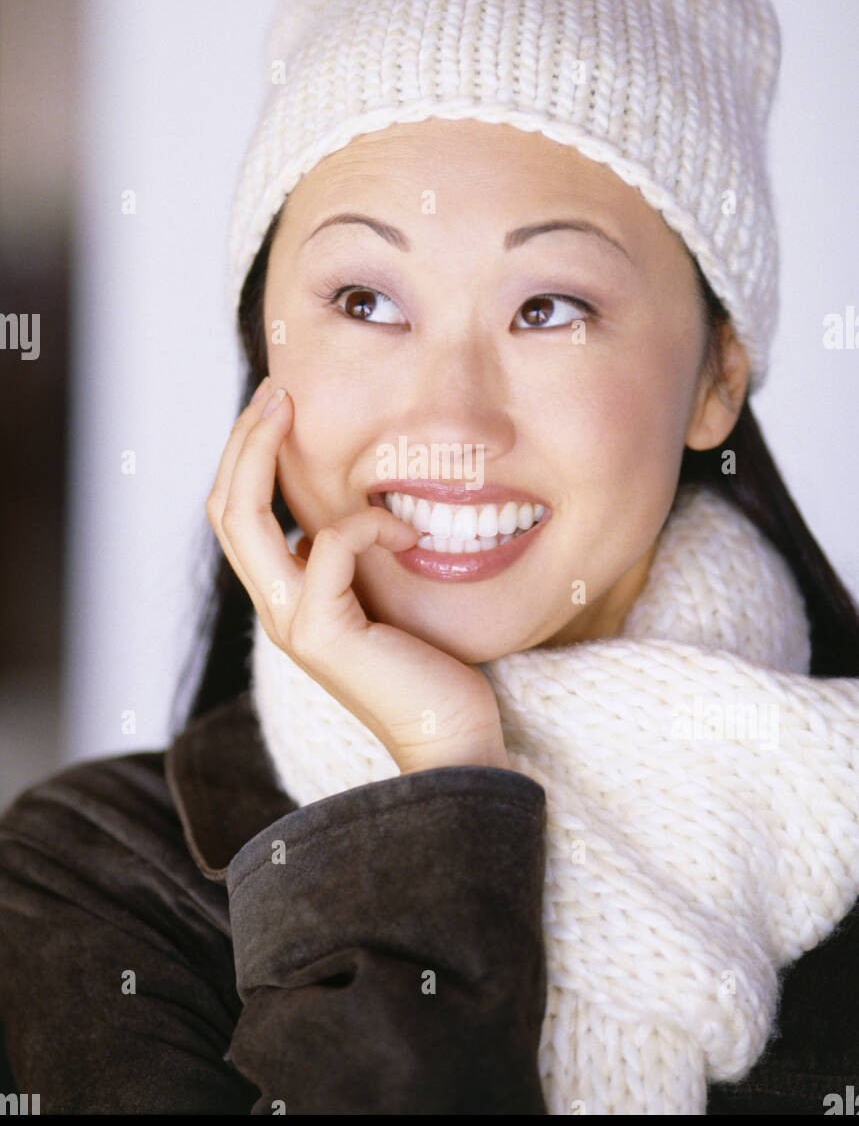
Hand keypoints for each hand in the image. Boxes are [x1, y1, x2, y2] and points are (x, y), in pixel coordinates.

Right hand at [206, 378, 509, 774]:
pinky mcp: (322, 634)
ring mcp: (292, 623)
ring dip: (265, 453)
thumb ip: (350, 560)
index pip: (237, 516)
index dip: (246, 456)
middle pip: (224, 509)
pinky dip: (367, 524)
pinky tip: (406, 534)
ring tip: (292, 410)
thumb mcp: (380, 596)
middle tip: (275, 388)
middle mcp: (277, 608)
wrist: (449, 737)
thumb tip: (347, 507)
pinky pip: (329, 548)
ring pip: (246, 520)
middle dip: (244, 441)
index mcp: (288, 596)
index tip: (277, 402)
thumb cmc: (428, 668)